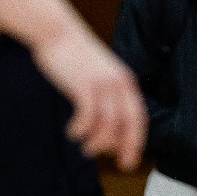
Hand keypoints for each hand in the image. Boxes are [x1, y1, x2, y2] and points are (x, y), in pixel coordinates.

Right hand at [32, 29, 147, 168]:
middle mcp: (118, 83)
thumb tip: (108, 127)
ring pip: (107, 123)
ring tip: (87, 149)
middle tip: (115, 163)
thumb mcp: (100, 75)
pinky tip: (72, 133)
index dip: (136, 142)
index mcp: (125, 82)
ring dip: (97, 142)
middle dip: (123, 147)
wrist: (57, 32)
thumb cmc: (76, 57)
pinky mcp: (82, 84)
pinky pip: (87, 116)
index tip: (129, 160)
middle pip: (127, 123)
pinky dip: (81, 129)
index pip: (138, 118)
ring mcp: (101, 83)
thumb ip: (107, 96)